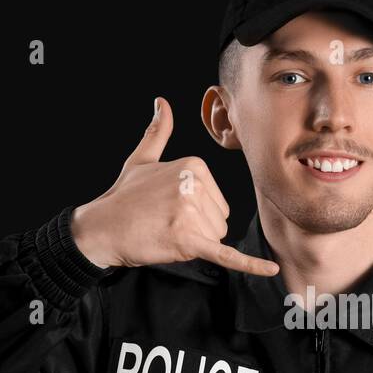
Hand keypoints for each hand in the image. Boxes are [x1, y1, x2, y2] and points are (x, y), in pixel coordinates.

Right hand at [70, 96, 279, 275]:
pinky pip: (226, 255)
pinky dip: (249, 265)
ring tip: (164, 232)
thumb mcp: (142, 159)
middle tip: (163, 223)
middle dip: (196, 229)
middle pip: (220, 221)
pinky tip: (272, 269)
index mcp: (194, 165)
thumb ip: (158, 132)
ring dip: (194, 242)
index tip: (167, 208)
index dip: (196, 212)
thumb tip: (162, 103)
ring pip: (216, 238)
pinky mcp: (188, 240)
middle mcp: (195, 185)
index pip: (218, 201)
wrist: (100, 228)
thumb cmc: (123, 197)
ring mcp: (191, 212)